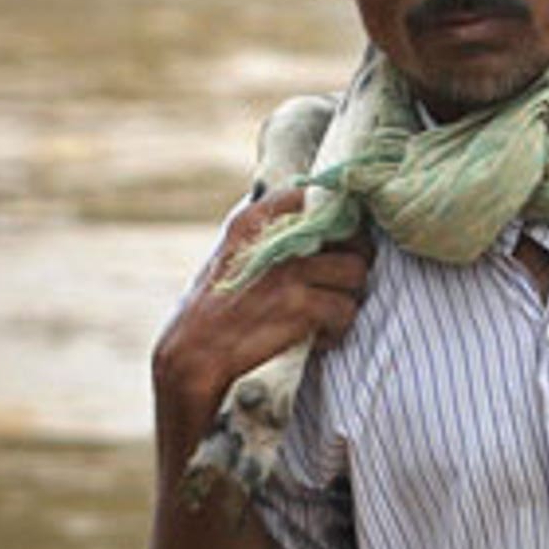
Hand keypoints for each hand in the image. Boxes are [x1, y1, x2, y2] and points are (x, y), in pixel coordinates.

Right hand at [153, 185, 371, 428]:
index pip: (319, 196)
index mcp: (257, 217)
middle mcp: (275, 236)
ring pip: (356, 272)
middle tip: (342, 283)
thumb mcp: (234, 250)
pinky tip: (319, 336)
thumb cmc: (216, 304)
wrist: (193, 351)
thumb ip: (270, 231)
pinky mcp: (298, 306)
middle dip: (354, 261)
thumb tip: (316, 215)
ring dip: (349, 297)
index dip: (341, 222)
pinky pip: (345, 310)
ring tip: (328, 313)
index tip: (338, 243)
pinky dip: (337, 329)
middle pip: (350, 235)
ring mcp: (288, 270)